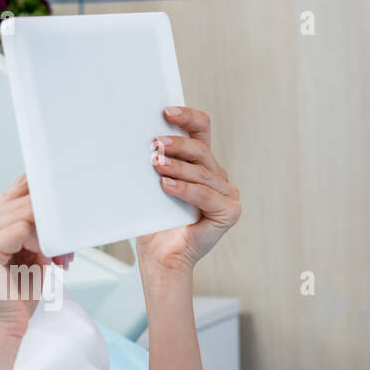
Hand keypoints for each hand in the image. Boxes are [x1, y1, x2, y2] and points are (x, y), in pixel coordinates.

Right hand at [0, 173, 72, 340]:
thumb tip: (66, 207)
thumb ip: (42, 228)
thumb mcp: (34, 253)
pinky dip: (40, 244)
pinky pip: (22, 229)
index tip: (70, 206)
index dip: (47, 191)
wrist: (1, 329)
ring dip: (50, 235)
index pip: (21, 186)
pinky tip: (42, 261)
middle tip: (68, 248)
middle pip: (28, 198)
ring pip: (27, 213)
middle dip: (56, 221)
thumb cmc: (17, 295)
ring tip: (56, 258)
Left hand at [136, 105, 240, 280]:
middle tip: (155, 144)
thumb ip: (156, 163)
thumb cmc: (155, 222)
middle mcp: (217, 176)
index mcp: (201, 164)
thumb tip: (141, 139)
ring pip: (201, 173)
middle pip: (200, 150)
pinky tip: (166, 186)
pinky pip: (206, 195)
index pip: (201, 130)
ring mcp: (226, 194)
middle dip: (176, 144)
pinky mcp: (229, 212)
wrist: (161, 258)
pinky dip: (185, 190)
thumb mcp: (152, 186)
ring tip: (155, 164)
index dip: (187, 117)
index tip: (166, 111)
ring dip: (176, 167)